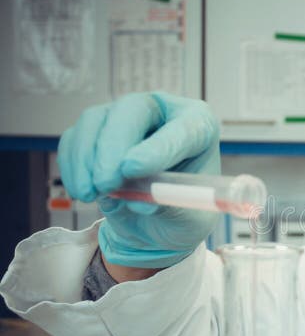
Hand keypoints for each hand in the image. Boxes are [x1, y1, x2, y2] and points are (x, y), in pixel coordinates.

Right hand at [57, 92, 220, 268]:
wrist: (156, 226)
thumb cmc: (182, 215)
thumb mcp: (189, 220)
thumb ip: (169, 206)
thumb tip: (139, 200)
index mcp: (199, 127)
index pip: (184, 128)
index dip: (158, 147)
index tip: (134, 169)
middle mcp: (162, 113)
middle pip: (132, 110)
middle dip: (113, 147)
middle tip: (106, 184)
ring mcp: (124, 118)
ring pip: (96, 121)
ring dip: (88, 159)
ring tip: (91, 195)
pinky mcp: (95, 131)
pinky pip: (75, 138)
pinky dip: (73, 166)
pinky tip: (82, 191)